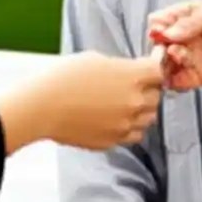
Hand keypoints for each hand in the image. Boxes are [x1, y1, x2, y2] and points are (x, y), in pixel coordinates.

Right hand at [0, 51, 163, 152]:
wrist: (42, 107)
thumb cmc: (64, 77)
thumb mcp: (96, 59)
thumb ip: (121, 67)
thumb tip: (131, 71)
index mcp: (133, 77)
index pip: (159, 72)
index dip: (154, 67)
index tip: (149, 66)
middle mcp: (134, 102)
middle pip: (156, 97)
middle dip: (148, 89)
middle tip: (135, 84)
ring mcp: (124, 125)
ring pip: (148, 119)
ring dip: (141, 110)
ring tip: (124, 103)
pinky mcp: (112, 141)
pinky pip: (132, 135)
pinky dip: (129, 127)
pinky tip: (114, 118)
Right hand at [147, 0, 201, 90]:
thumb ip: (190, 23)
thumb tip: (169, 32)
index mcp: (185, 18)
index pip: (159, 22)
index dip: (157, 28)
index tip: (160, 32)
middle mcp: (185, 38)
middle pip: (159, 45)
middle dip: (159, 47)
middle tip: (165, 47)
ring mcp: (191, 57)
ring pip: (167, 64)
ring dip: (166, 63)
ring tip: (178, 56)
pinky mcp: (200, 75)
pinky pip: (179, 81)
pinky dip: (174, 81)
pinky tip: (178, 74)